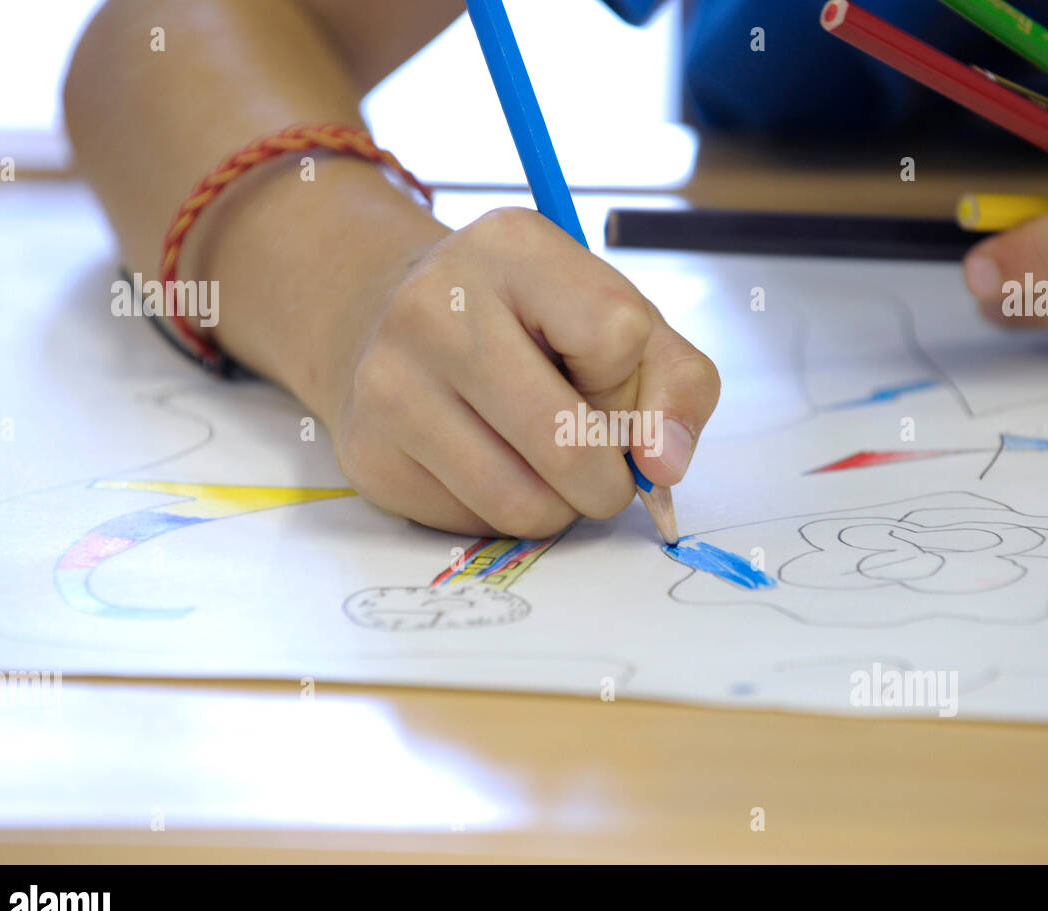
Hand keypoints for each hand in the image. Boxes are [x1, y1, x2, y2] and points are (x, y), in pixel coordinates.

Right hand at [324, 207, 719, 537]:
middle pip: (569, 443)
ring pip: (524, 505)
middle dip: (609, 478)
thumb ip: (677, 382)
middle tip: (597, 458)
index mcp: (511, 247)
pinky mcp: (370, 455)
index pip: (615, 337)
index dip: (629, 380)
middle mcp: (435, 306)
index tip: (604, 377)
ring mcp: (390, 383)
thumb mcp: (620, 318)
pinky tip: (490, 464)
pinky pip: (476, 525)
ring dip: (561, 506)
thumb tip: (665, 465)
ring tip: (544, 463)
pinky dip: (505, 513)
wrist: (397, 323)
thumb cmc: (534, 325)